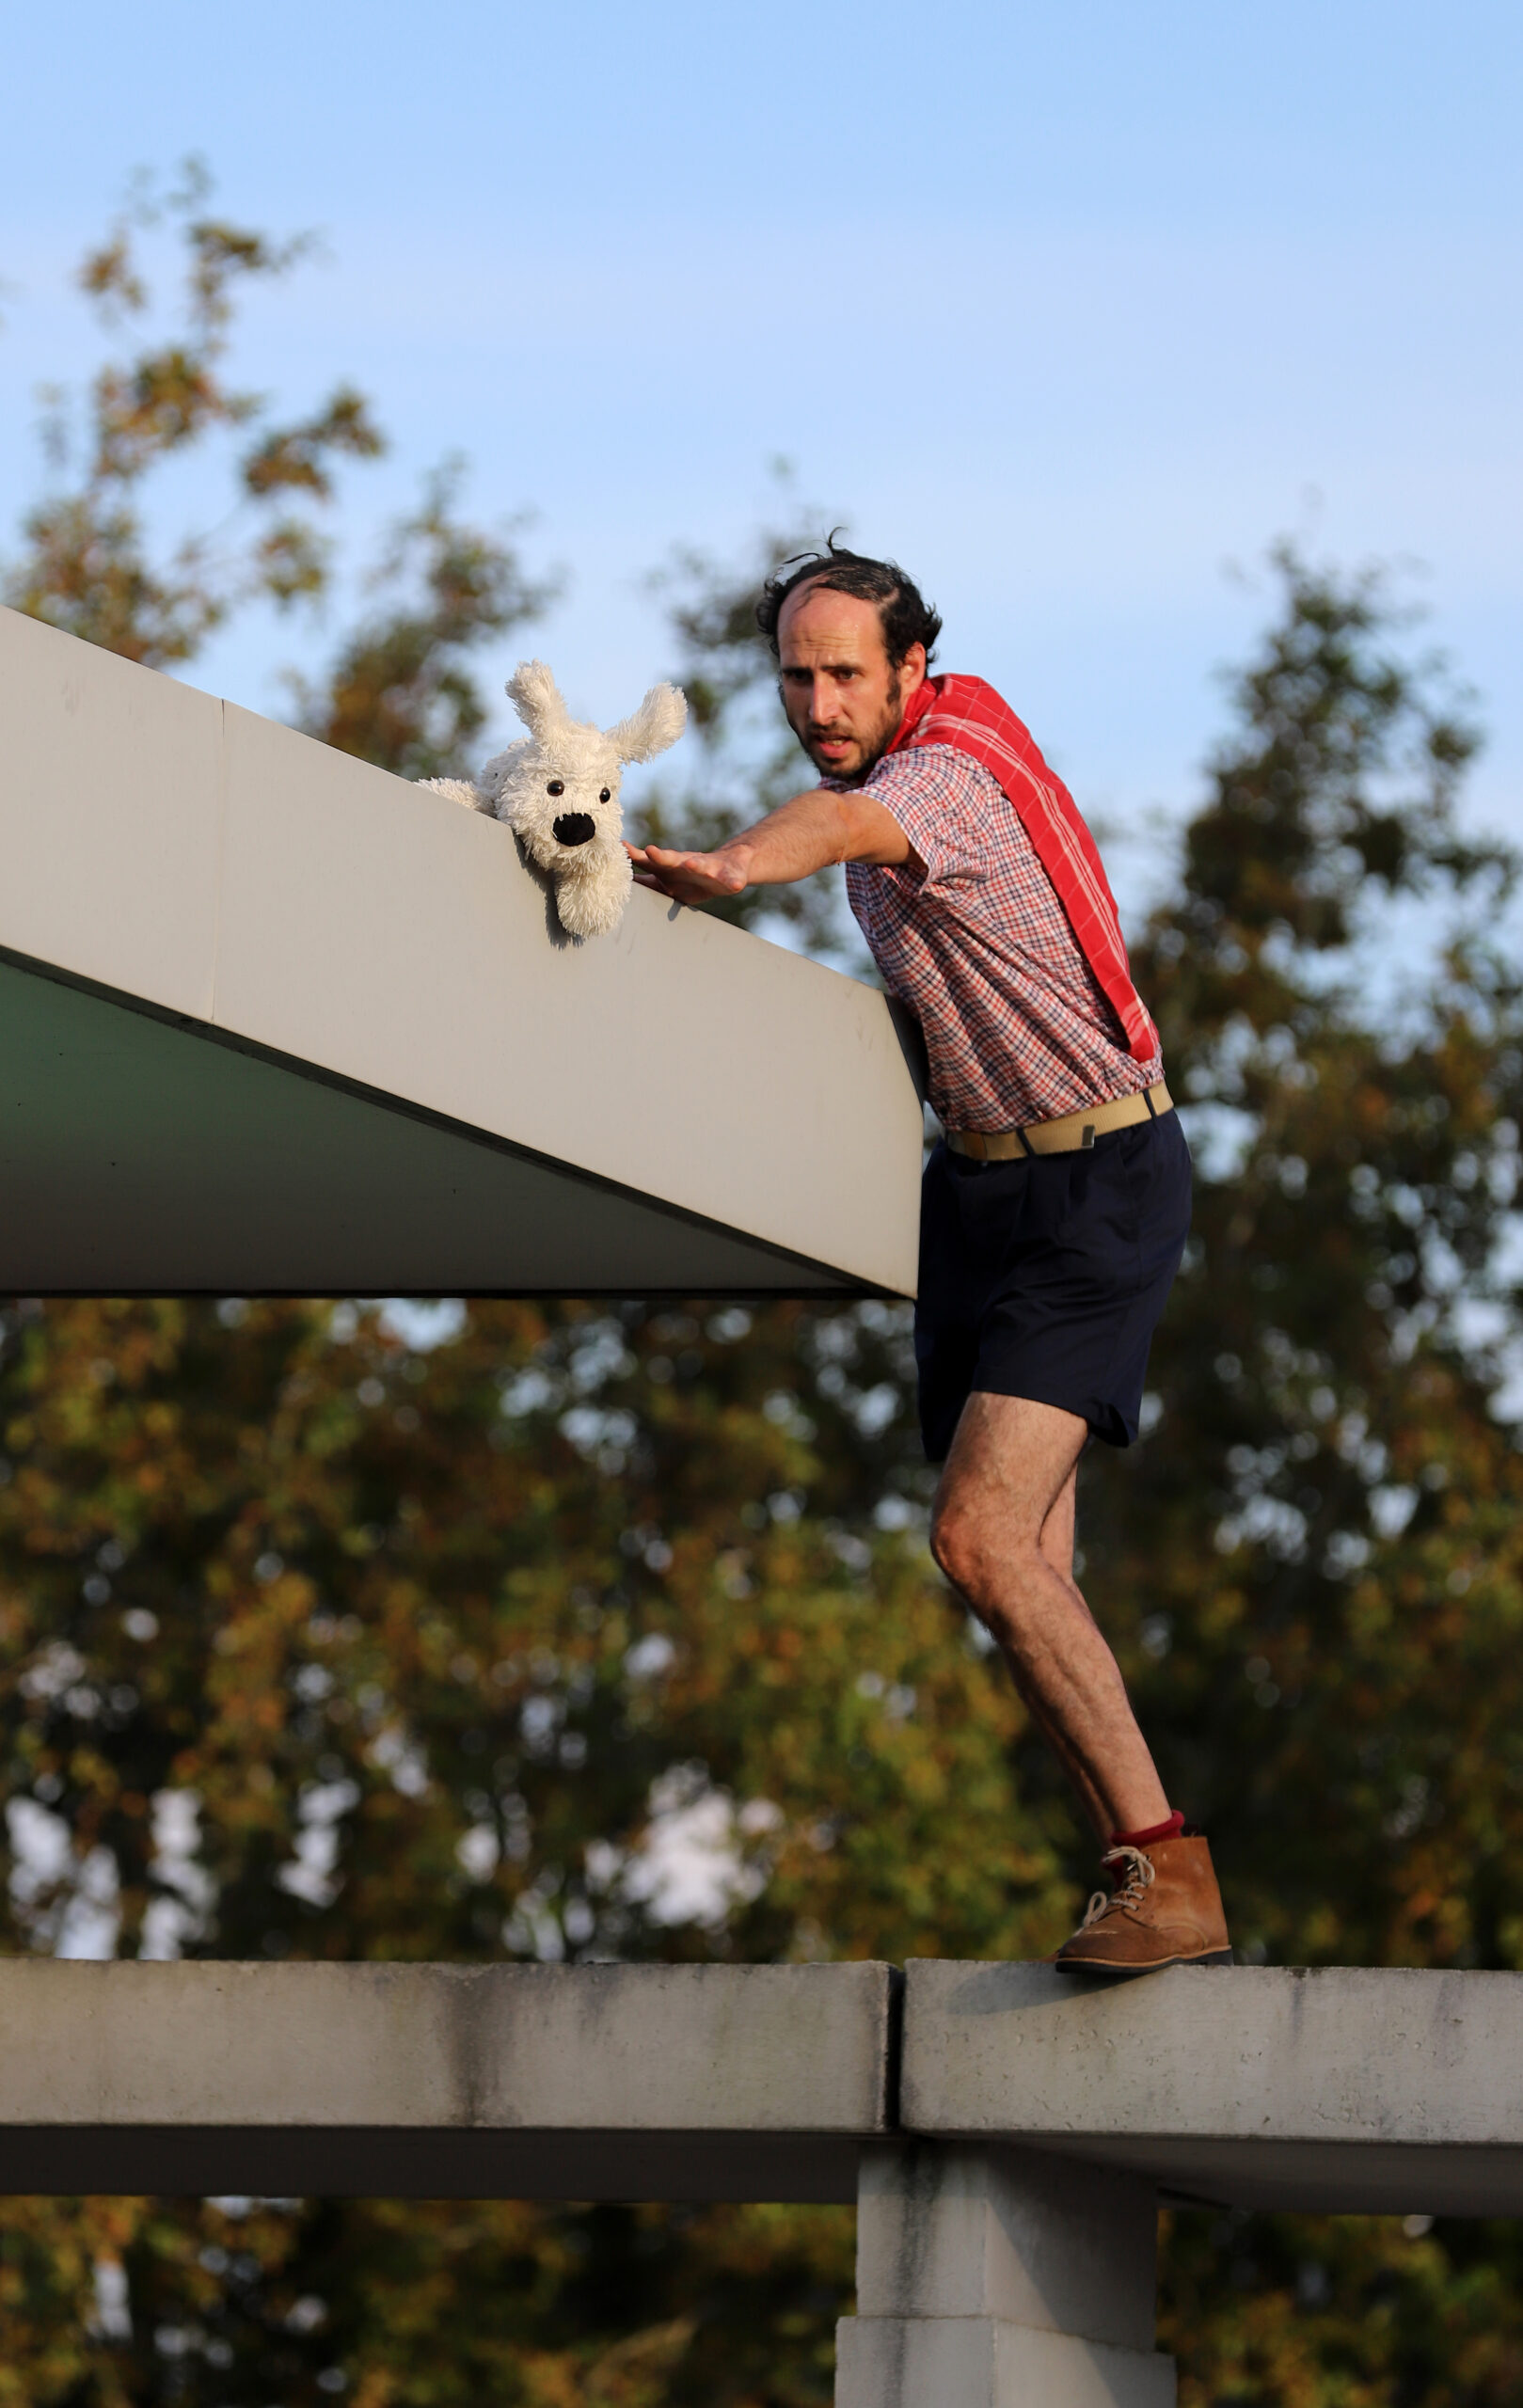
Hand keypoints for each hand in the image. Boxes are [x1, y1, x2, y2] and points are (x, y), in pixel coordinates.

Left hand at [625, 841, 748, 906]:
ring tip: (692, 865)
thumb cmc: (693, 875)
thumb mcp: (667, 879)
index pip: (650, 861)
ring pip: (703, 866)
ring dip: (697, 866)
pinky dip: (733, 881)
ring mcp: (711, 869)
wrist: (729, 866)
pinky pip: (732, 879)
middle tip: (651, 851)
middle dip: (661, 857)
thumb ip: (646, 881)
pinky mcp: (730, 876)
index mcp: (672, 867)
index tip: (623, 848)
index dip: (637, 856)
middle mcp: (688, 864)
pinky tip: (735, 884)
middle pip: (673, 859)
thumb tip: (617, 884)